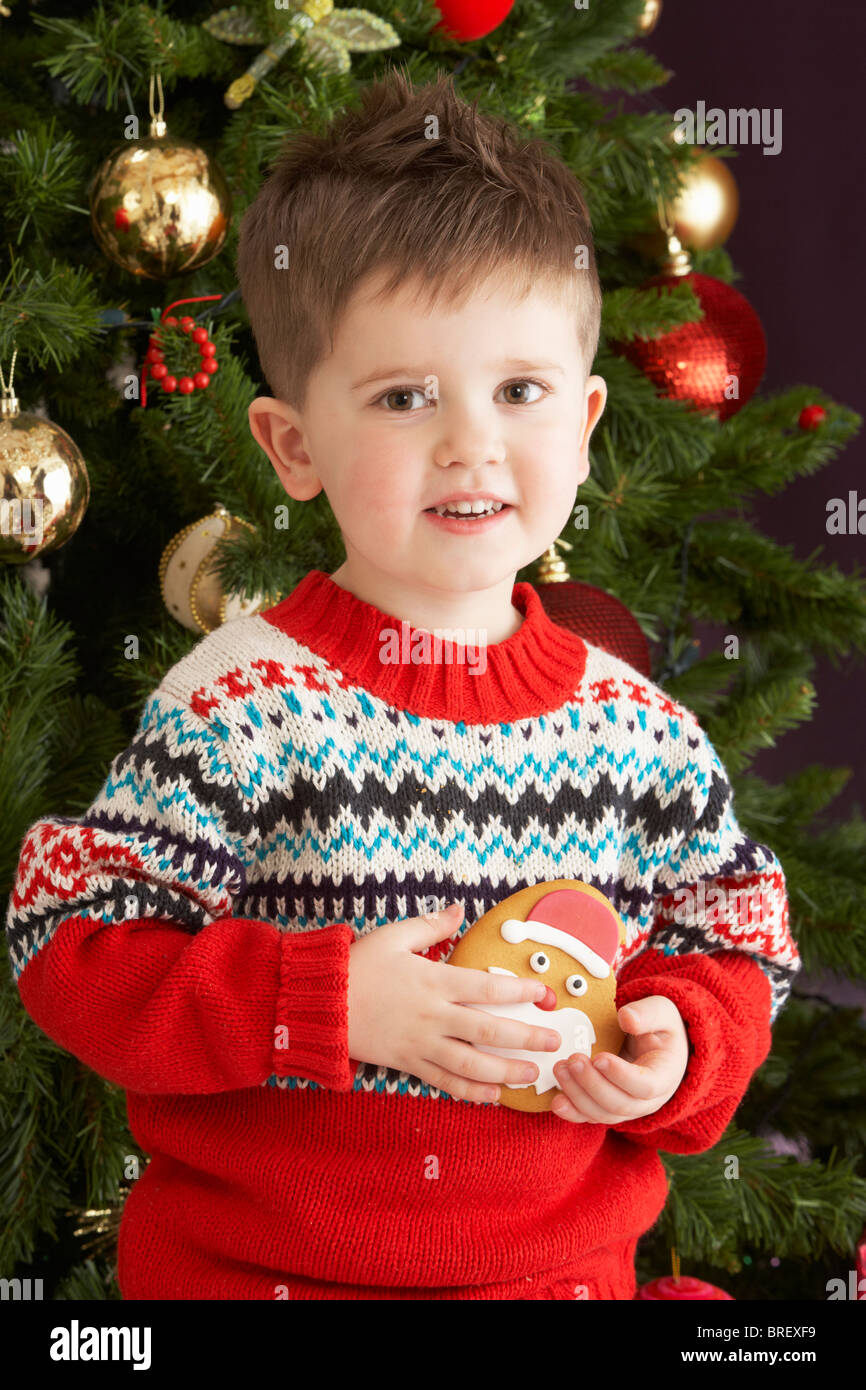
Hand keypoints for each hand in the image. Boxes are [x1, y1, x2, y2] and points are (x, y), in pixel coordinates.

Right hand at [347, 902, 562, 1103]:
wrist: (317, 1003)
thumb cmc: (356, 966)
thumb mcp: (393, 935)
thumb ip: (431, 925)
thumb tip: (460, 910)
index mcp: (434, 981)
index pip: (488, 988)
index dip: (520, 992)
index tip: (543, 995)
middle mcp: (433, 1016)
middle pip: (489, 1031)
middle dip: (526, 1038)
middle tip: (554, 1041)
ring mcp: (421, 1043)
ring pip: (472, 1064)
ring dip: (506, 1071)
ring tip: (531, 1074)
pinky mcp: (407, 1063)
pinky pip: (444, 1081)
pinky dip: (469, 1091)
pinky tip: (491, 1095)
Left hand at [550, 995, 689, 1123]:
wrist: (657, 1046)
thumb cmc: (660, 1029)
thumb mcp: (662, 1013)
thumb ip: (648, 1014)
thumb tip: (627, 1019)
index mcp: (664, 1076)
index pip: (646, 1086)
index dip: (621, 1076)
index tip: (600, 1058)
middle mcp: (647, 1100)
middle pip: (620, 1104)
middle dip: (592, 1084)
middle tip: (573, 1060)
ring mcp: (627, 1107)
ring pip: (603, 1113)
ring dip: (578, 1095)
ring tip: (561, 1069)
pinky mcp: (608, 1108)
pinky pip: (590, 1116)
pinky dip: (572, 1111)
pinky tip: (556, 1100)